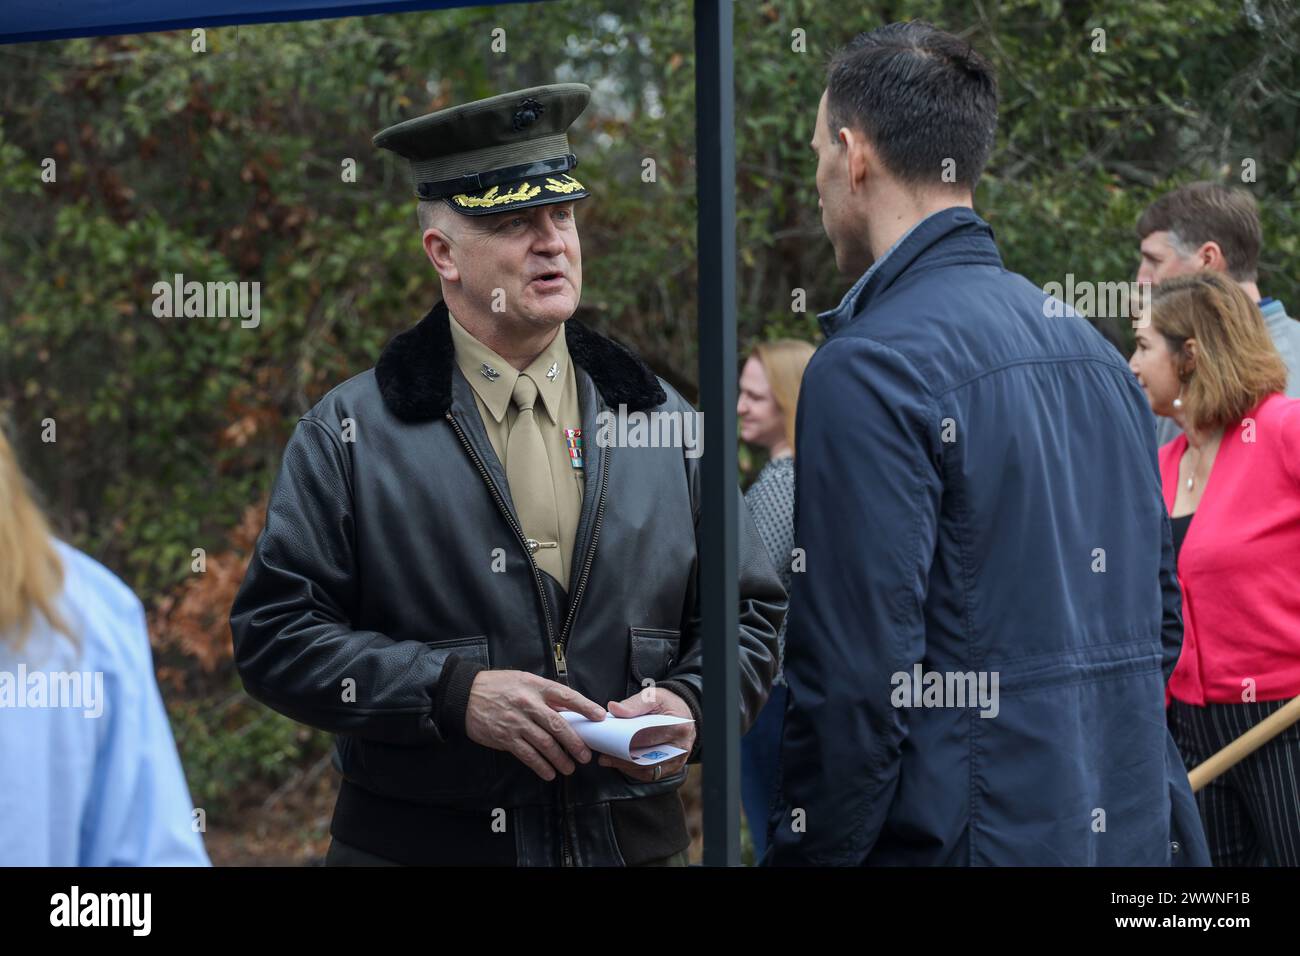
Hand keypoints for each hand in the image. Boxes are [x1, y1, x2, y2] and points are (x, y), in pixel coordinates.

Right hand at [465, 670, 605, 780]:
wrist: (465, 694)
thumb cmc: (498, 686)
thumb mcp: (523, 680)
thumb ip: (545, 695)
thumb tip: (569, 711)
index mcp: (536, 686)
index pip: (566, 696)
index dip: (585, 706)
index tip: (599, 717)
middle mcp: (528, 703)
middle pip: (558, 725)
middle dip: (575, 742)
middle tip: (585, 755)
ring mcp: (516, 722)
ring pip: (545, 743)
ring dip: (560, 758)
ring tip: (569, 768)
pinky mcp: (505, 737)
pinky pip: (527, 755)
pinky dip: (540, 766)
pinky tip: (549, 773)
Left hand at [597, 687, 695, 782]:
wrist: (683, 712)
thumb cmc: (667, 704)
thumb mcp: (653, 697)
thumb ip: (634, 703)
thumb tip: (615, 709)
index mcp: (678, 726)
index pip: (648, 738)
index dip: (626, 742)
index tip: (608, 742)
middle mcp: (681, 746)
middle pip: (647, 756)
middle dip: (623, 756)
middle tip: (604, 755)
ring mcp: (678, 759)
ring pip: (648, 768)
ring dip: (626, 766)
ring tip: (609, 759)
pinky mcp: (674, 767)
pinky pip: (651, 774)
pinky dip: (635, 771)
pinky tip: (622, 764)